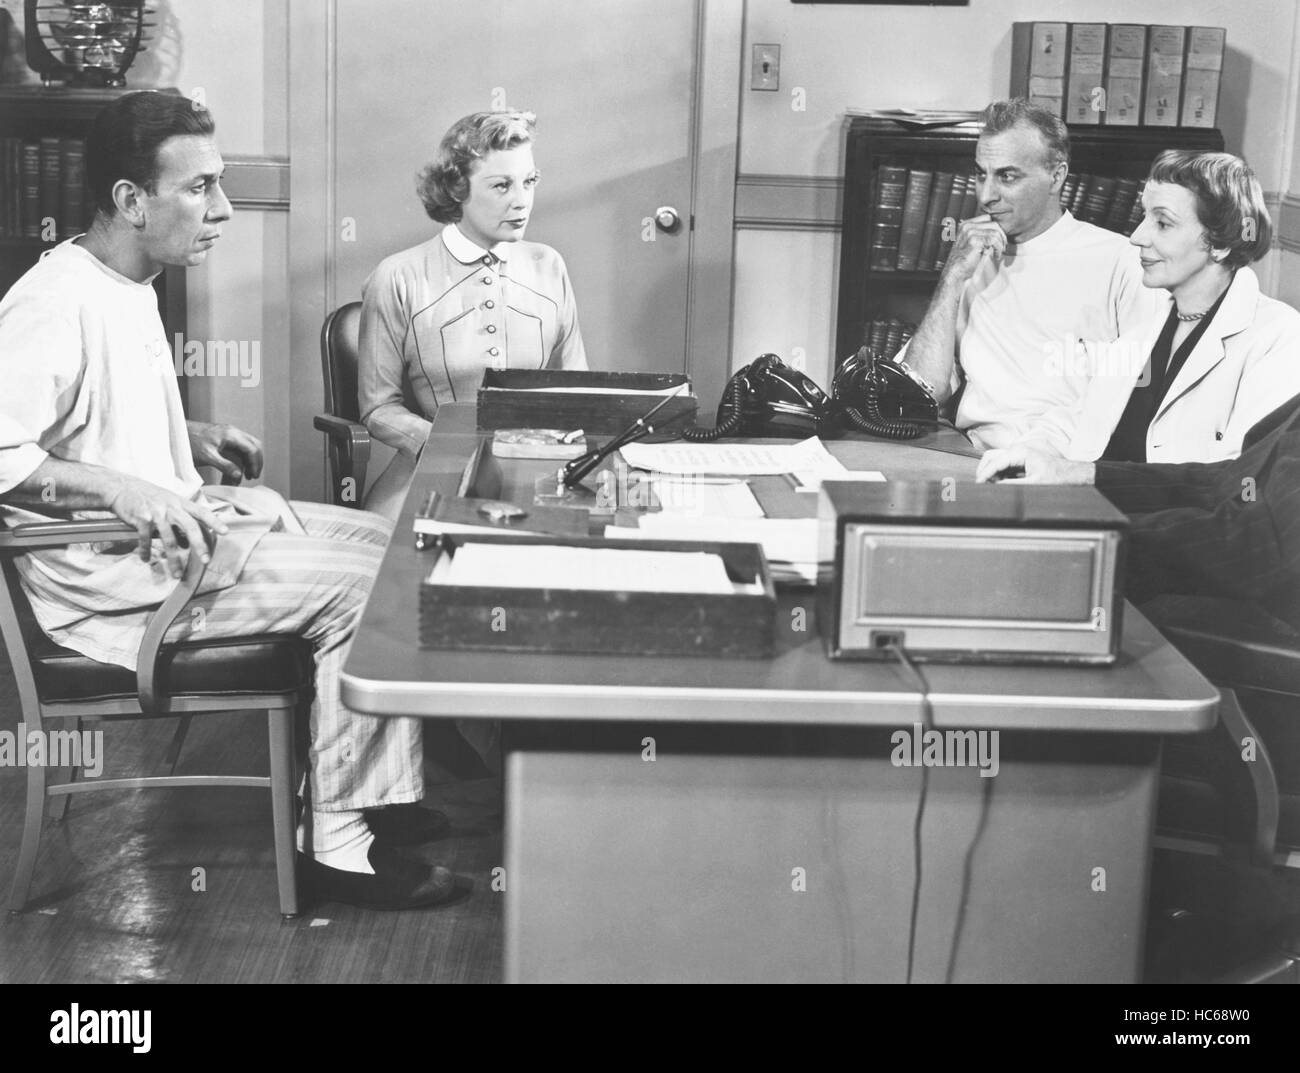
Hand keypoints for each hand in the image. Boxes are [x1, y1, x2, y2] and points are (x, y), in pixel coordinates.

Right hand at [107, 476, 227, 578]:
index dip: (214, 521)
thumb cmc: (148, 497)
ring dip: (173, 559)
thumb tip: (188, 543)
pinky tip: (145, 559)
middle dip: (199, 545)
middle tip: (206, 560)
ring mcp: (156, 513)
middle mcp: (171, 508)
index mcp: (180, 503)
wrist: (121, 487)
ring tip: (177, 573)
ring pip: (169, 539)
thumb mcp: (168, 502)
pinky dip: (145, 551)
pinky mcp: (141, 519)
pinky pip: (145, 539)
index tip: (226, 532)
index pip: (201, 512)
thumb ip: (180, 520)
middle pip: (189, 527)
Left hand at [187, 421, 263, 483]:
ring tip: (244, 475)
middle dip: (255, 462)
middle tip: (252, 476)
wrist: (174, 431)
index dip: (255, 464)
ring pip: (247, 446)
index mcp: (231, 434)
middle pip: (254, 445)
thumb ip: (224, 466)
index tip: (252, 477)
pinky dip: (239, 459)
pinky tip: (235, 468)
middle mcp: (232, 432)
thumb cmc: (188, 442)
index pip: (252, 449)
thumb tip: (239, 475)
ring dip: (248, 461)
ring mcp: (228, 433)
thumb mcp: (207, 456)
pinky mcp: (222, 437)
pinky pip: (237, 447)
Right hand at [942, 215, 1007, 282]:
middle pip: (994, 224)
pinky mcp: (973, 241)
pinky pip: (993, 240)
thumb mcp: (974, 242)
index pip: (989, 218)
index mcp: (966, 224)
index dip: (998, 229)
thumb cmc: (965, 260)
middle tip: (1003, 247)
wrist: (956, 272)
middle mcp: (967, 226)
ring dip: (1000, 244)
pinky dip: (998, 249)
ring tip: (998, 253)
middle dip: (1002, 236)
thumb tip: (1000, 231)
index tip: (1001, 239)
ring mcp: (969, 232)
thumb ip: (983, 234)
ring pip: (995, 233)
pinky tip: (995, 256)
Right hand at [975, 445, 1094, 484]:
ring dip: (990, 471)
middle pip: (991, 456)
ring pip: (995, 458)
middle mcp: (1018, 449)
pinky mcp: (1020, 458)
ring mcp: (1018, 452)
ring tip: (989, 485)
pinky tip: (998, 482)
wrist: (1070, 474)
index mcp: (1021, 452)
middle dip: (983, 470)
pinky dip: (997, 472)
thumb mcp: (1034, 484)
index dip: (985, 473)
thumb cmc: (1056, 477)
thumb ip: (1012, 485)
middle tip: (980, 484)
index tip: (978, 484)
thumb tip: (995, 486)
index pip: (995, 461)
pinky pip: (1002, 463)